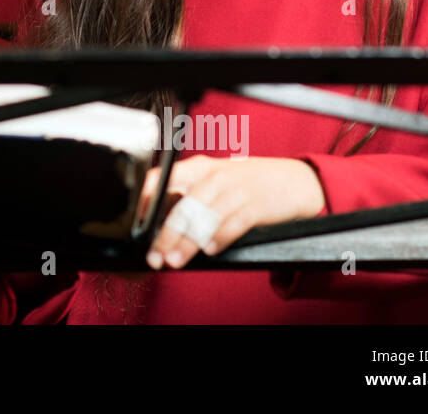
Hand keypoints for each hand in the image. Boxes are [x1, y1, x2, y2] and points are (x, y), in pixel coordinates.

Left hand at [140, 155, 325, 269]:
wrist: (292, 180)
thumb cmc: (245, 182)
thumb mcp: (213, 179)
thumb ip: (187, 194)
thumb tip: (156, 219)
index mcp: (199, 168)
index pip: (164, 179)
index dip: (147, 201)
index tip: (135, 223)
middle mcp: (215, 176)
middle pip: (183, 205)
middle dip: (166, 234)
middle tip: (154, 255)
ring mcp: (236, 190)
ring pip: (205, 217)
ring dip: (188, 242)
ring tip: (175, 259)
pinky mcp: (256, 206)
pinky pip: (234, 223)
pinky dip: (220, 237)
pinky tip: (209, 250)